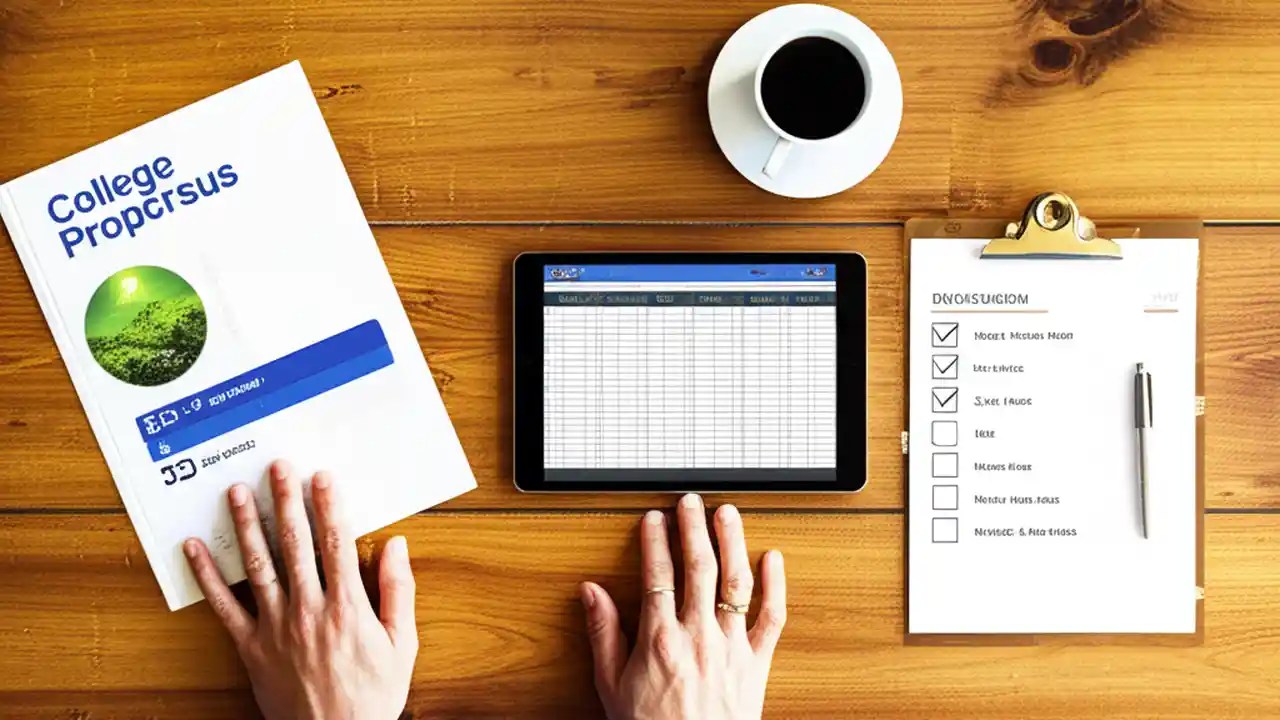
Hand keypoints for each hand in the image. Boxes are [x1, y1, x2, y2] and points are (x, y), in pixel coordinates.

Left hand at [183, 460, 419, 719]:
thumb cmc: (371, 697)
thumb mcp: (402, 645)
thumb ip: (398, 591)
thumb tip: (397, 547)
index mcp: (347, 607)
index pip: (336, 543)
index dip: (328, 505)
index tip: (321, 477)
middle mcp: (308, 610)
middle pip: (295, 545)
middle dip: (285, 502)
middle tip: (277, 469)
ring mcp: (276, 627)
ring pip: (259, 566)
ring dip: (246, 526)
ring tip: (236, 493)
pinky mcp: (251, 647)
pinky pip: (224, 606)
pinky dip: (207, 576)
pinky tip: (195, 549)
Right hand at [581, 494, 786, 719]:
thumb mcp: (611, 686)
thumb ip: (603, 634)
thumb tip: (591, 592)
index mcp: (659, 640)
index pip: (658, 575)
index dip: (656, 541)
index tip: (654, 519)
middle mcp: (698, 637)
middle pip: (698, 568)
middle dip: (693, 528)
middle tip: (691, 502)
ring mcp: (731, 649)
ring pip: (735, 583)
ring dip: (733, 543)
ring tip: (728, 515)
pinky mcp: (757, 664)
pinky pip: (772, 618)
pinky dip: (775, 586)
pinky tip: (773, 558)